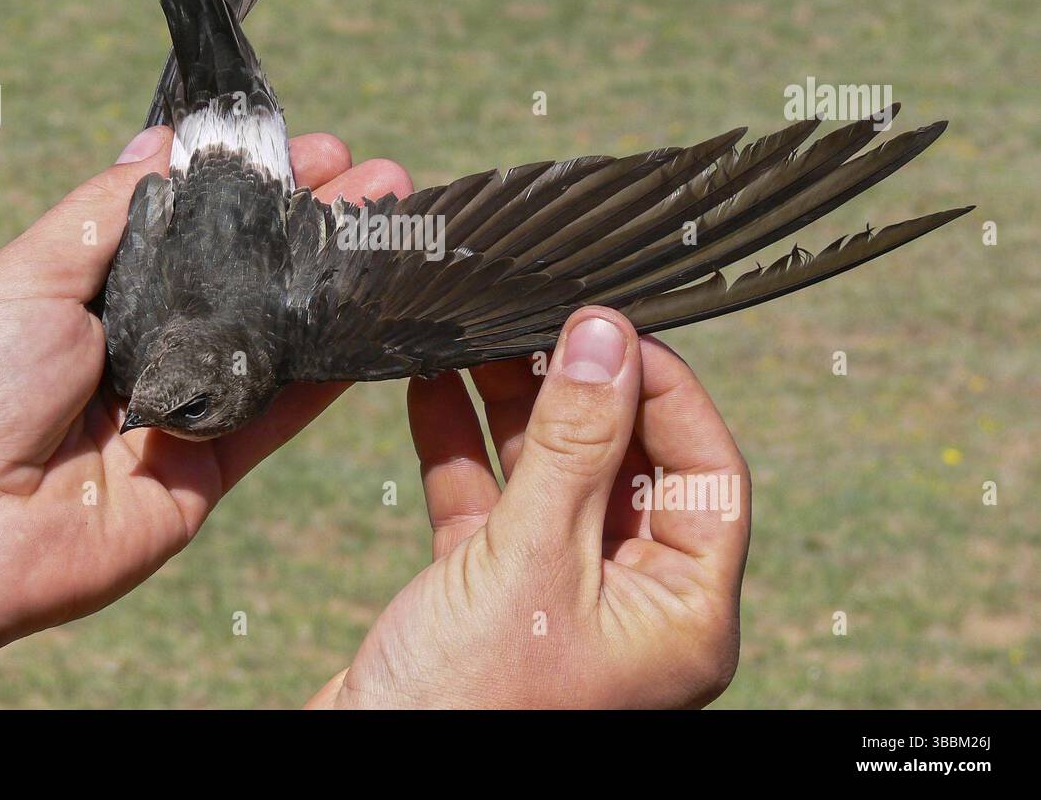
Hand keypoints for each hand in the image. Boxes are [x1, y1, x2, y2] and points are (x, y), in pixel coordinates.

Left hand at [0, 126, 410, 707]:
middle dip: (311, 223)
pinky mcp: (208, 465)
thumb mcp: (28, 274)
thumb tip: (160, 143)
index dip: (248, 184)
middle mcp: (140, 342)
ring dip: (334, 284)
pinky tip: (376, 323)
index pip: (188, 222)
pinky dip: (330, 371)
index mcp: (89, 290)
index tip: (311, 151)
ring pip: (273, 335)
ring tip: (400, 228)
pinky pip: (280, 412)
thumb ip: (107, 212)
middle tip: (381, 179)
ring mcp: (180, 405)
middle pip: (243, 273)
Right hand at [308, 307, 749, 708]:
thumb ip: (574, 445)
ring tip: (477, 336)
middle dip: (575, 388)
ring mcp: (557, 594)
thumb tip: (605, 336)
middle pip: (623, 463)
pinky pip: (487, 500)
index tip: (611, 325)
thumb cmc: (466, 705)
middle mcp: (629, 602)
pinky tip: (432, 387)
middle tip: (534, 317)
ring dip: (512, 406)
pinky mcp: (489, 589)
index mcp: (680, 613)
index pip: (706, 472)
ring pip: (550, 474)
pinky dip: (461, 445)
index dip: (664, 390)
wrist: (366, 780)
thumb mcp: (531, 560)